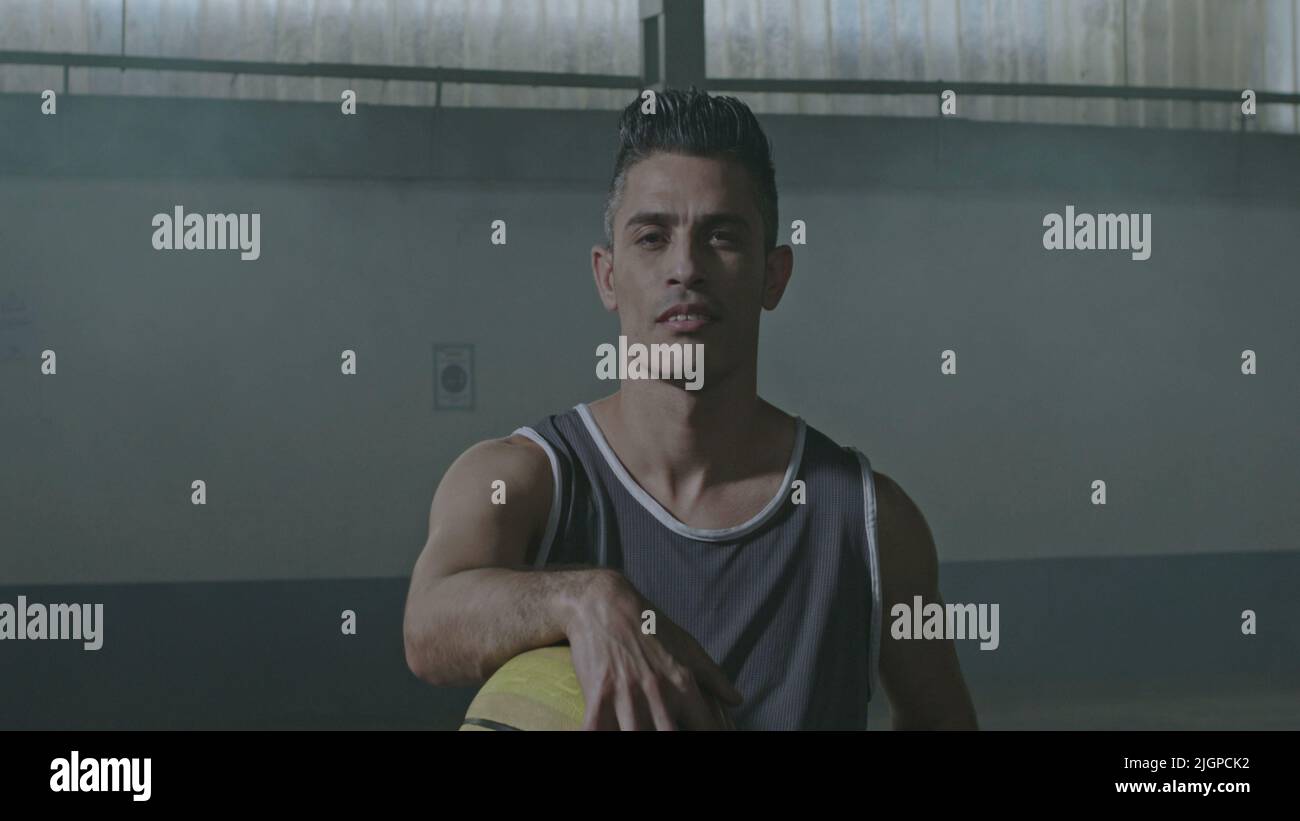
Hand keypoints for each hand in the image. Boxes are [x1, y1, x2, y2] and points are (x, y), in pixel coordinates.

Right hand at [564, 570, 742, 729]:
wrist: (604, 604)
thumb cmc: (649, 626)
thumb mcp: (687, 646)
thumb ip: (713, 677)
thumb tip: (737, 701)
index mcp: (683, 684)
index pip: (706, 727)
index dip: (712, 733)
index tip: (706, 733)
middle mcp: (658, 693)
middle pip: (671, 736)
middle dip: (673, 737)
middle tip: (668, 729)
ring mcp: (626, 697)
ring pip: (636, 736)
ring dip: (638, 735)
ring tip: (642, 728)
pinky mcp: (597, 698)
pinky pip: (597, 730)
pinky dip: (602, 733)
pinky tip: (610, 730)